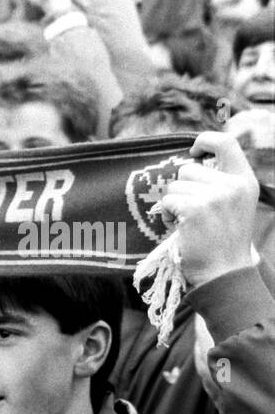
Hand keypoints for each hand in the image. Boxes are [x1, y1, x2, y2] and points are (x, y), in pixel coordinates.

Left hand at [161, 132, 258, 288]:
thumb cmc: (223, 240)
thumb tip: (192, 161)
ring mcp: (214, 196)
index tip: (194, 152)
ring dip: (174, 204)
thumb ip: (221, 182)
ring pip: (174, 186)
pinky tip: (181, 228)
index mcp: (245, 180)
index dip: (205, 140)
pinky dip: (167, 215)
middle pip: (188, 170)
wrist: (224, 272)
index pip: (226, 142)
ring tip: (189, 223)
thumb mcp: (234, 204)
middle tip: (192, 213)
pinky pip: (167, 201)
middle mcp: (233, 185)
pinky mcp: (194, 208)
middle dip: (183, 190)